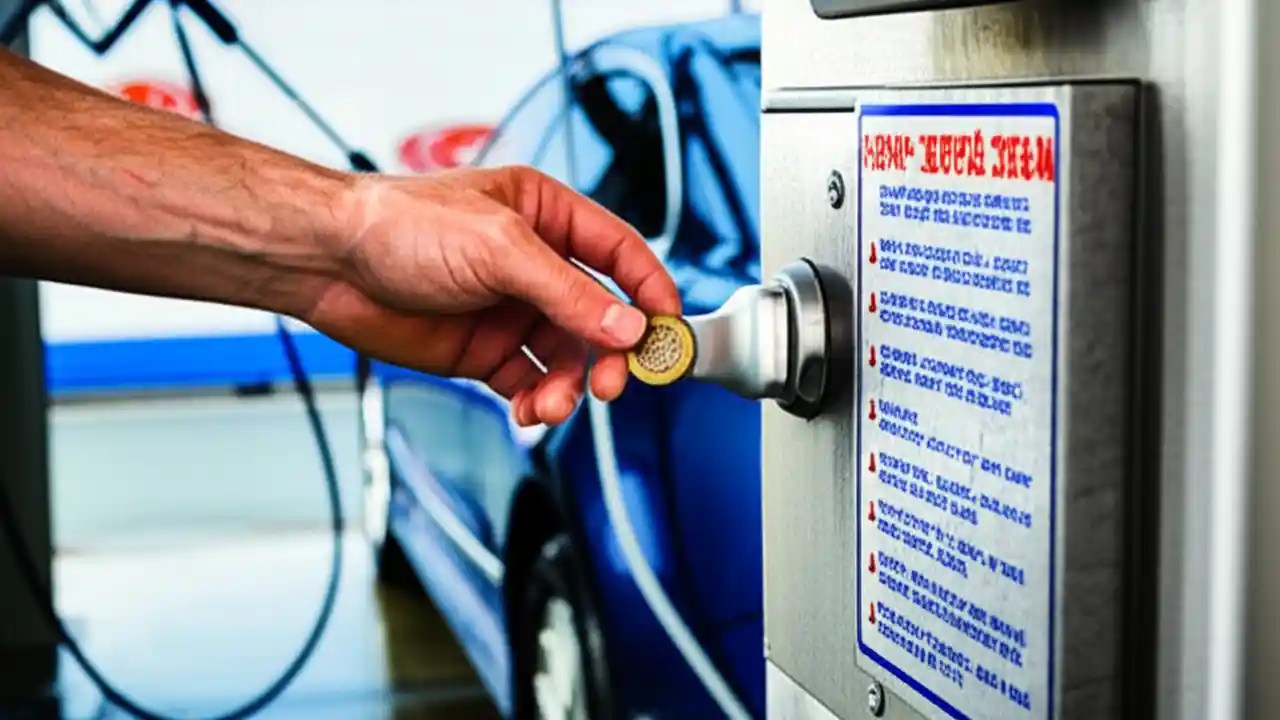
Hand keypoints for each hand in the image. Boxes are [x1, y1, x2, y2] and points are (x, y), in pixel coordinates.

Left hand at [306, 166, 680, 425]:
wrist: (329, 263)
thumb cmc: (400, 226)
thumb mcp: (499, 249)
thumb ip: (569, 292)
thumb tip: (627, 327)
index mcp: (547, 217)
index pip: (621, 254)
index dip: (651, 292)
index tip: (670, 331)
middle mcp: (536, 264)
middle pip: (601, 316)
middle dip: (610, 354)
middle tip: (612, 382)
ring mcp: (511, 310)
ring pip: (568, 358)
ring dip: (569, 387)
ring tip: (551, 404)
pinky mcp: (486, 351)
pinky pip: (531, 382)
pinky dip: (537, 401)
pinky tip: (529, 410)